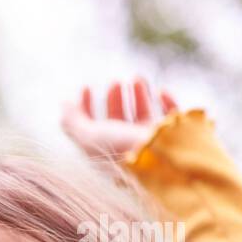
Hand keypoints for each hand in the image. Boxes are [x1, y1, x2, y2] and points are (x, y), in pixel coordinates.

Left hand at [60, 77, 178, 162]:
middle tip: (114, 82)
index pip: (91, 130)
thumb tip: (63, 104)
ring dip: (139, 95)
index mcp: (107, 155)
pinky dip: (167, 102)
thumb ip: (73, 122)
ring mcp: (155, 145)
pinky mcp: (178, 139)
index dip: (85, 108)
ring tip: (136, 78)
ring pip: (144, 117)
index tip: (85, 86)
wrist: (167, 163)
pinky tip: (162, 91)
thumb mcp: (90, 137)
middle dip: (114, 100)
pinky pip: (173, 117)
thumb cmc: (125, 151)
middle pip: (118, 122)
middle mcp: (130, 151)